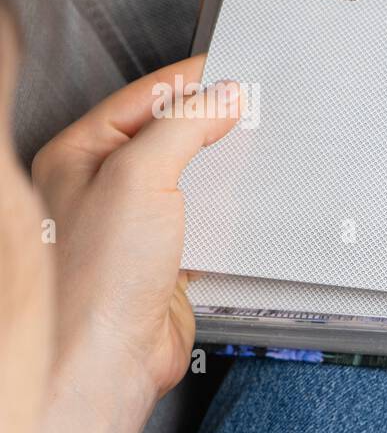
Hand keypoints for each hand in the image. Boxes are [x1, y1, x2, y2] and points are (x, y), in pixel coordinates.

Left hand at [30, 56, 239, 432]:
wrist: (108, 360)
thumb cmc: (96, 277)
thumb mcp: (139, 176)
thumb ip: (183, 126)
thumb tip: (222, 96)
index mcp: (78, 155)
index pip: (143, 98)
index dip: (191, 82)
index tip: (235, 72)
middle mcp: (102, 186)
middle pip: (168, 134)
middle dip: (212, 121)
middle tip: (255, 107)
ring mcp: (135, 224)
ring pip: (190, 177)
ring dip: (224, 166)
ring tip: (261, 148)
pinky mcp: (165, 259)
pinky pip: (206, 219)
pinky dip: (232, 208)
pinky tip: (253, 202)